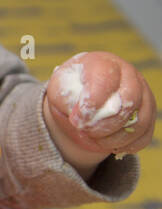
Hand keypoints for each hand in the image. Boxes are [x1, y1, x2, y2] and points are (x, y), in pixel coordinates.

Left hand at [44, 50, 155, 165]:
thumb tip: (80, 118)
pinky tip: (108, 144)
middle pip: (128, 102)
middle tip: (86, 132)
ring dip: (114, 138)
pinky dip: (126, 146)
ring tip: (95, 139)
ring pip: (139, 122)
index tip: (77, 119)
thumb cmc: (71, 90)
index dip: (92, 103)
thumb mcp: (59, 90)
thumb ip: (65, 100)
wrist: (83, 96)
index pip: (106, 80)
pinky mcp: (148, 114)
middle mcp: (129, 75)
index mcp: (105, 63)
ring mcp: (143, 94)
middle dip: (104, 124)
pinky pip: (144, 136)